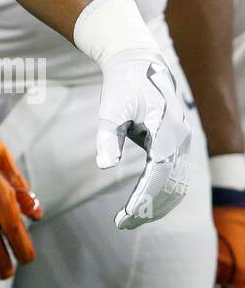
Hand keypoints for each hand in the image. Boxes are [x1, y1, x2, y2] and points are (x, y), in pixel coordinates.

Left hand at [95, 51, 189, 228]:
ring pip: (177, 185)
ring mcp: (182, 144)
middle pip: (172, 184)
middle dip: (149, 208)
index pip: (159, 172)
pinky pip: (175, 177)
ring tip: (129, 220)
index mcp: (167, 129)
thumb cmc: (122, 86)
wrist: (139, 64)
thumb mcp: (111, 108)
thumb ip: (108, 136)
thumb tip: (105, 166)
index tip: (126, 216)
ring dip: (157, 206)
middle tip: (123, 223)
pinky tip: (142, 206)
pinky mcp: (177, 146)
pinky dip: (162, 195)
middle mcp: (181, 139)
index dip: (144, 196)